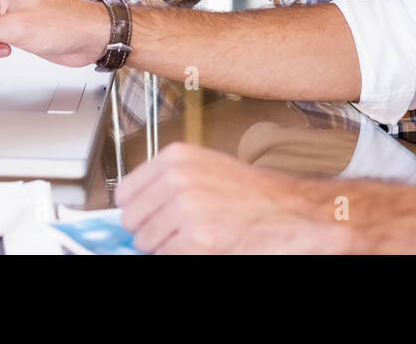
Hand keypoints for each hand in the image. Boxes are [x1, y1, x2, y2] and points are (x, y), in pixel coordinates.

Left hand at [116, 142, 348, 252]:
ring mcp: (186, 210)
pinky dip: (182, 257)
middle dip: (151, 231)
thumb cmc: (252, 193)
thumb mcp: (204, 170)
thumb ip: (167, 183)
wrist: (291, 210)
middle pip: (132, 221)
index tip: (149, 218)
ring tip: (196, 237)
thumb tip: (133, 208)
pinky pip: (166, 257)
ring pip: (146, 244)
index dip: (138, 211)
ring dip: (166, 247)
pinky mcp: (197, 240)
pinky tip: (206, 246)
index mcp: (176, 157)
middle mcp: (177, 179)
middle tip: (179, 231)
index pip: (125, 193)